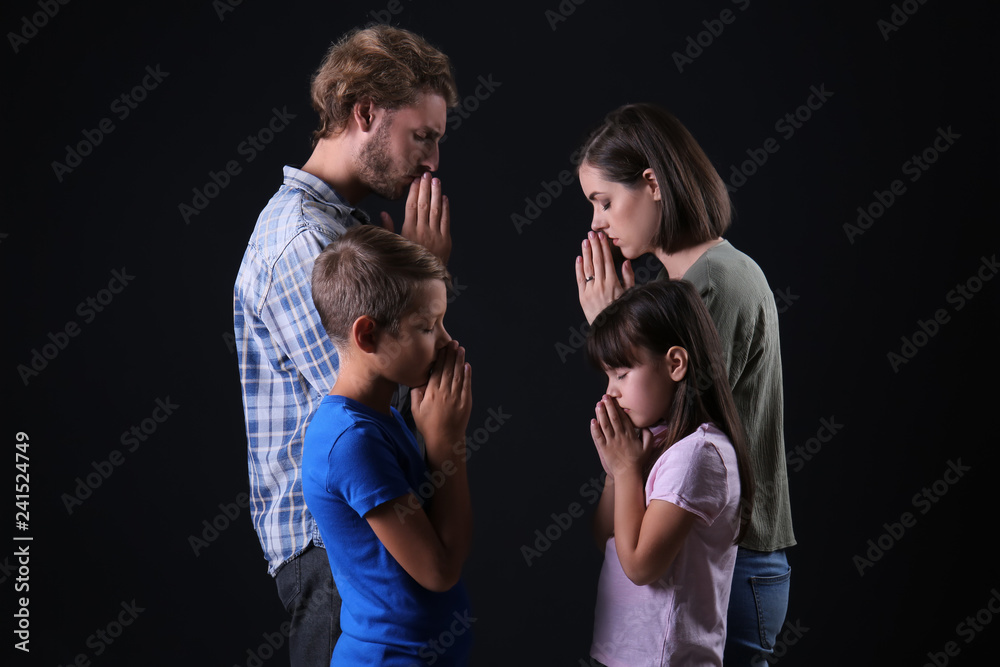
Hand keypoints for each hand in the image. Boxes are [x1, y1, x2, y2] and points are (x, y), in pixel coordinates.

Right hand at [381, 172, 450, 264]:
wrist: (424, 279)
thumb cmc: (407, 261)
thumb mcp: (395, 245)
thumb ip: (389, 228)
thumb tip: (384, 212)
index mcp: (409, 231)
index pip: (411, 206)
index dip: (414, 192)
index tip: (416, 180)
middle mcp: (422, 230)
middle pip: (424, 204)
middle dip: (425, 188)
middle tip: (427, 174)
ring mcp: (435, 234)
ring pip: (436, 210)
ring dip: (436, 194)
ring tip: (436, 181)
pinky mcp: (445, 239)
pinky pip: (446, 220)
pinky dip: (446, 208)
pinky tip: (445, 198)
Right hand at [411, 340, 470, 455]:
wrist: (445, 439)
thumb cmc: (428, 425)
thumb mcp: (416, 409)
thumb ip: (416, 393)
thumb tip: (418, 379)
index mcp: (432, 393)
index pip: (437, 371)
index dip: (440, 358)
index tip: (442, 348)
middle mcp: (445, 393)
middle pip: (448, 369)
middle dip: (451, 355)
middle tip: (453, 343)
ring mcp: (457, 397)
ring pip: (458, 375)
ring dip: (460, 361)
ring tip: (460, 349)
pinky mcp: (466, 402)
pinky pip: (467, 385)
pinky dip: (467, 375)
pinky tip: (467, 365)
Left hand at [575, 231, 633, 323]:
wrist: (609, 327)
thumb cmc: (621, 310)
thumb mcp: (629, 293)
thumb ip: (628, 277)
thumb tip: (626, 262)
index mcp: (613, 283)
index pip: (607, 261)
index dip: (604, 247)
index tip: (602, 237)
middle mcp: (601, 285)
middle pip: (597, 261)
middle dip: (594, 246)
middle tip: (592, 234)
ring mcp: (590, 291)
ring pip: (587, 268)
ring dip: (586, 253)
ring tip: (585, 241)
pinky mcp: (582, 296)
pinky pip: (580, 279)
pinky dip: (578, 268)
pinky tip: (578, 258)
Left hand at [590, 395, 653, 476]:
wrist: (628, 474)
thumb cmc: (638, 461)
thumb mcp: (648, 448)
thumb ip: (649, 436)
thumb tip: (647, 427)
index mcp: (630, 435)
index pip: (623, 418)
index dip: (617, 408)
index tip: (614, 400)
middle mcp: (620, 436)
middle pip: (613, 418)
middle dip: (608, 406)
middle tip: (604, 397)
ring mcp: (612, 442)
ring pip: (605, 425)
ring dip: (601, 414)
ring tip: (598, 404)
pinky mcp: (604, 449)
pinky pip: (598, 437)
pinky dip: (595, 429)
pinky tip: (592, 421)